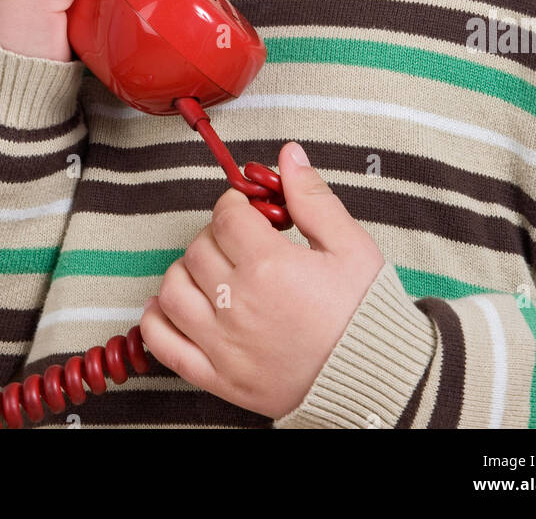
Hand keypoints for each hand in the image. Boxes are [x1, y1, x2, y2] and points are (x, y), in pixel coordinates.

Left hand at [139, 142, 384, 418]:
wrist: (377, 379)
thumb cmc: (365, 314)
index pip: (226, 216)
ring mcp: (224, 345)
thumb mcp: (351, 246)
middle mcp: (239, 304)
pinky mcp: (218, 378)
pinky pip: (165, 345)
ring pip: (173, 291)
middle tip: (239, 241)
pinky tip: (175, 307)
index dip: (235, 205)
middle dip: (215, 235)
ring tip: (213, 272)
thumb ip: (312, 197)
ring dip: (186, 272)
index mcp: (270, 266)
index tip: (247, 211)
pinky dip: (157, 321)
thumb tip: (288, 155)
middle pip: (198, 249)